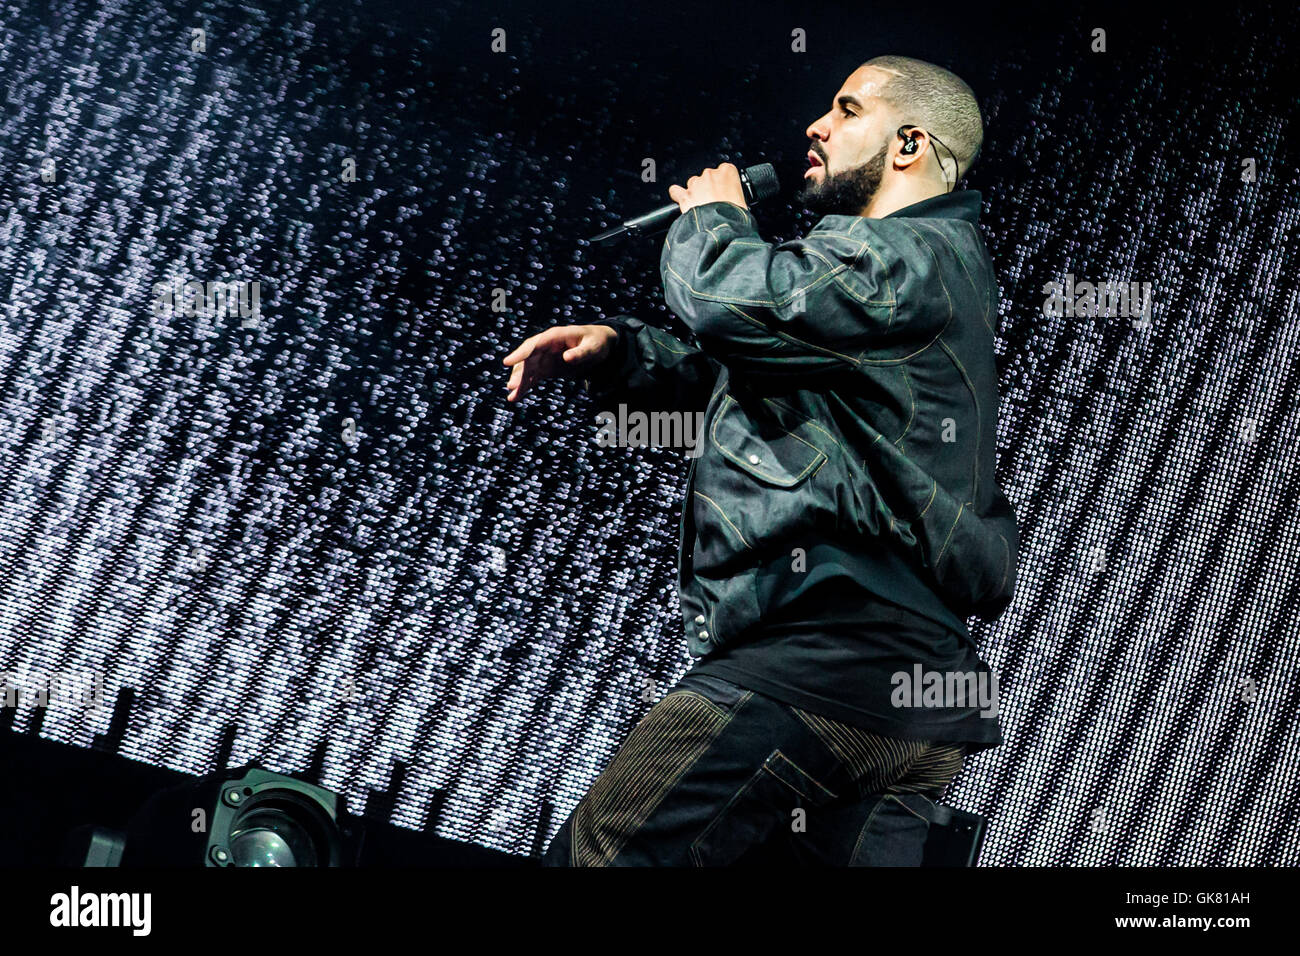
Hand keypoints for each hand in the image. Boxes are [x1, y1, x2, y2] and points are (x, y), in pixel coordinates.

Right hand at [502, 324, 618, 402]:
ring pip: (527, 370)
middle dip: (519, 373)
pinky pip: (533, 377)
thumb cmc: (596, 343)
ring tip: (512, 397)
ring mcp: (544, 357)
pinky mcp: (546, 367)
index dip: (521, 353)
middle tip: (511, 387)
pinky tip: (516, 397)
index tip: (508, 362)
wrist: (597, 346)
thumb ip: (581, 353)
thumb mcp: (593, 347)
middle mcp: (545, 346)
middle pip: (528, 359)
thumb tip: (567, 358)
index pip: (535, 344)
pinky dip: (525, 386)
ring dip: (519, 383)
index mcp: (555, 336)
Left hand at [667, 162, 747, 213]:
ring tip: (702, 207)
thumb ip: (735, 193)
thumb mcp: (743, 201)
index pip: (725, 171)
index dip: (724, 184)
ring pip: (693, 184)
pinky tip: (680, 199)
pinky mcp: (685, 196)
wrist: (723, 227)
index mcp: (728, 172)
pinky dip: (677, 195)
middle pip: (708, 177)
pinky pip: (676, 191)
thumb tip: (733, 201)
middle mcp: (710, 174)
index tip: (724, 192)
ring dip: (696, 193)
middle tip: (714, 203)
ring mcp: (696, 184)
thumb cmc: (735, 215)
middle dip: (709, 188)